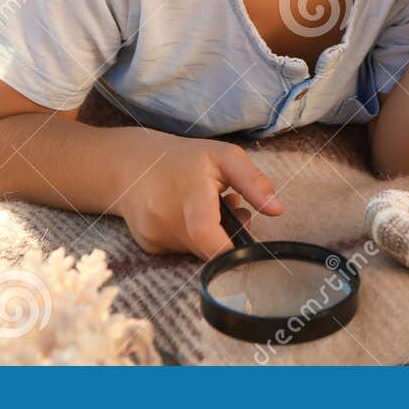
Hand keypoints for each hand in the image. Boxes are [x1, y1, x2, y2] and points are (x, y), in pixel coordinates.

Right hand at [112, 133, 283, 258]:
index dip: (230, 251)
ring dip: (211, 238)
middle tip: (233, 209)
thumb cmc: (184, 158)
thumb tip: (278, 210)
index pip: (207, 235)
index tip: (248, 249)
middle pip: (208, 248)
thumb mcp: (223, 156)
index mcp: (188, 193)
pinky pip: (182, 252)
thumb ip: (253, 182)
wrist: (131, 165)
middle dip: (228, 237)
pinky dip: (192, 240)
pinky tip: (188, 217)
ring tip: (210, 208)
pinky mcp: (149, 246)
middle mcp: (166, 218)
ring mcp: (154, 235)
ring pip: (197, 252)